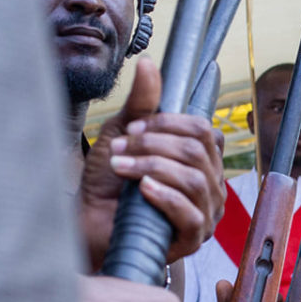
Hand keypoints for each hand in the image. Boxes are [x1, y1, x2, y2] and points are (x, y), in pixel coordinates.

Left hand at [79, 60, 225, 268]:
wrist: (91, 221)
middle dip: (154, 145)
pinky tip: (141, 189)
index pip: (206, 132)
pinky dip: (164, 196)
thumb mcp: (122, 135)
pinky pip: (191, 213)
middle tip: (121, 148)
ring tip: (121, 167)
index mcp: (200, 161)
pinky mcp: (193, 238)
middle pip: (199, 153)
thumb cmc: (109, 183)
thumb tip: (148, 63)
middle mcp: (210, 186)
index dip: (170, 124)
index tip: (135, 128)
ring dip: (152, 168)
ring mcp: (206, 214)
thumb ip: (140, 104)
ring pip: (195, 180)